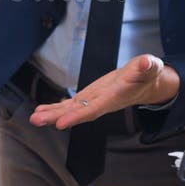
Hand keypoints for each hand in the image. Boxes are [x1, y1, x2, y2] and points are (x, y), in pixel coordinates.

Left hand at [28, 54, 178, 129]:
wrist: (144, 84)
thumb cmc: (146, 75)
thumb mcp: (150, 67)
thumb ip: (147, 66)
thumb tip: (146, 62)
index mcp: (114, 98)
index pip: (94, 109)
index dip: (78, 116)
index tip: (61, 123)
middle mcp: (100, 103)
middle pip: (77, 112)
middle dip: (57, 117)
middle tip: (37, 120)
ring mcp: (93, 101)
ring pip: (70, 110)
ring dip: (52, 114)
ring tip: (34, 117)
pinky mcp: (89, 97)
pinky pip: (70, 105)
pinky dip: (56, 108)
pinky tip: (41, 110)